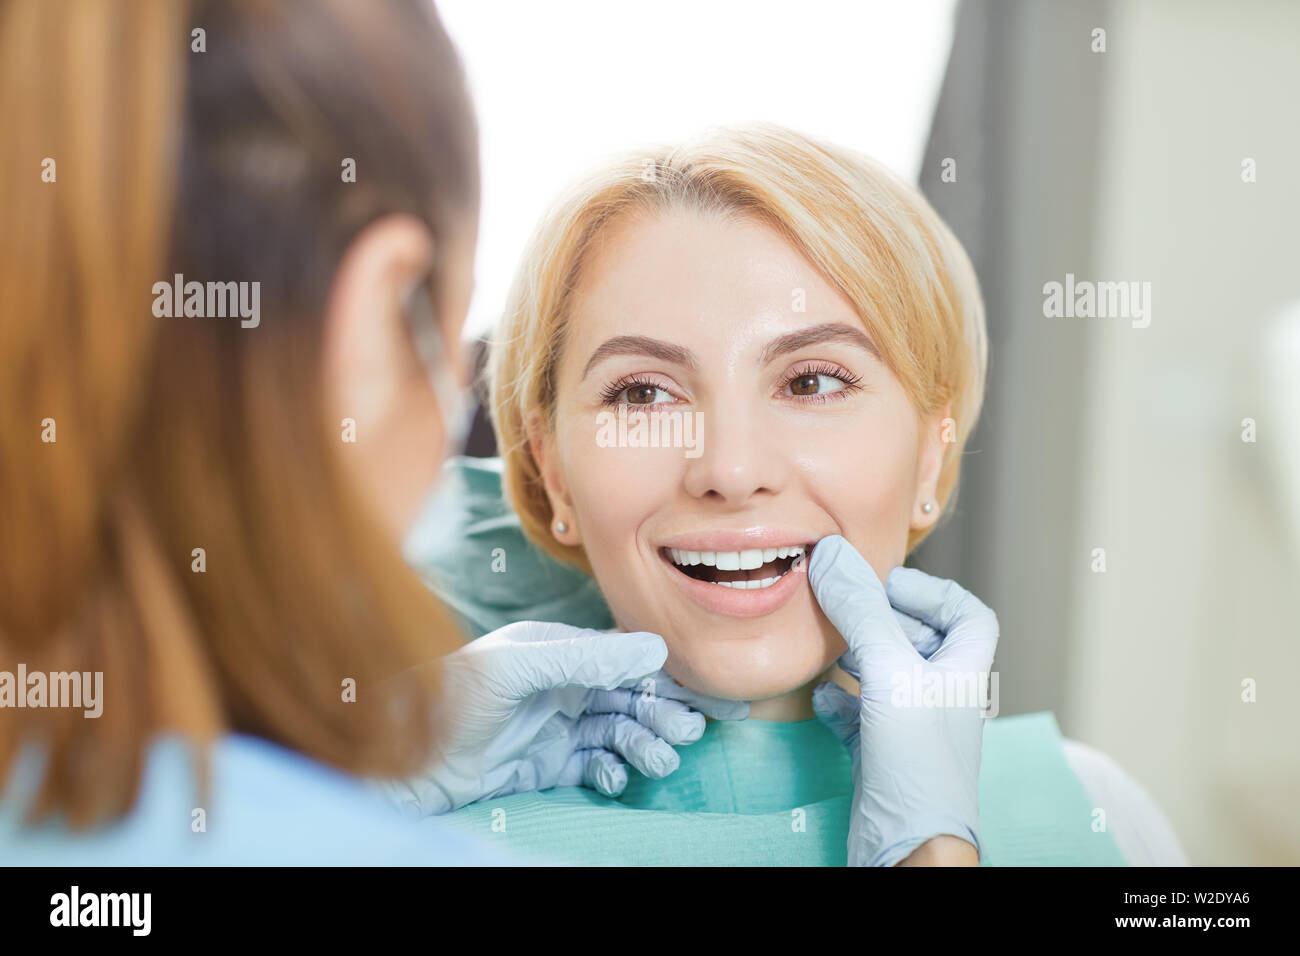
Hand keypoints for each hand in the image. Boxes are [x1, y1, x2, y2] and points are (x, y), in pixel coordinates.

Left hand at [382, 622, 747, 815]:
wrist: (406, 757)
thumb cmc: (454, 695)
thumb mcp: (519, 667)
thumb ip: (584, 657)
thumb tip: (652, 649)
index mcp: (559, 649)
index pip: (628, 658)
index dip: (672, 675)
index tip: (713, 693)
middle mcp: (562, 683)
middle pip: (630, 697)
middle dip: (664, 713)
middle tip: (689, 733)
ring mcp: (556, 724)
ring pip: (617, 731)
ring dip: (643, 744)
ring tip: (660, 760)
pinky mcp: (546, 764)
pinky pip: (594, 764)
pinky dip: (611, 770)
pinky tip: (617, 776)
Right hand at [807, 535, 997, 866]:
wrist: (908, 846)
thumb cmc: (918, 765)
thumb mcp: (890, 673)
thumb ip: (861, 613)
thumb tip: (832, 556)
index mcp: (963, 672)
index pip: (968, 614)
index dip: (935, 591)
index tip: (891, 584)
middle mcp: (942, 697)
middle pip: (920, 640)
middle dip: (881, 618)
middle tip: (845, 603)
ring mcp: (912, 727)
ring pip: (886, 675)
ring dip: (856, 654)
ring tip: (827, 641)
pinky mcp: (883, 755)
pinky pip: (860, 714)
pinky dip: (839, 700)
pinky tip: (820, 696)